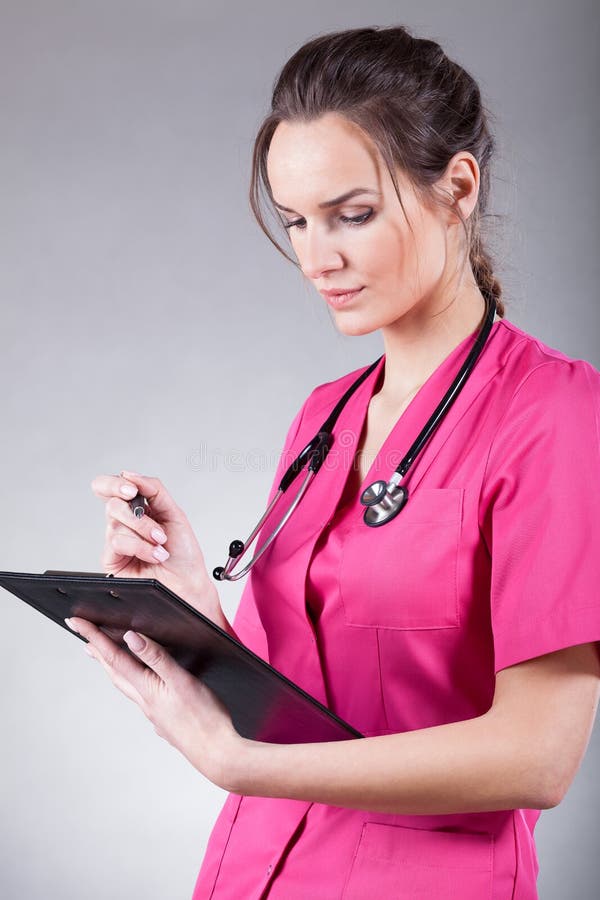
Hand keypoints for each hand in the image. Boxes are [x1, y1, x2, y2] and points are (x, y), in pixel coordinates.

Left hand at [65, 615, 244, 789]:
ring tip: (103, 659)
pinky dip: (133, 684)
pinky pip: (141, 698)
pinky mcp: (165, 722)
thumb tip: (131, 637)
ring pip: (127, 687)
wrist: (217, 754)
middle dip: (98, 653)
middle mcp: (145, 702)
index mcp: (147, 689)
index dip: (94, 636)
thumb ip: (156, 658)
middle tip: (83, 636)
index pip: (114, 657)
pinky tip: (142, 687)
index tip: (76, 622)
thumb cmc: (204, 718)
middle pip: (115, 673)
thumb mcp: (182, 681)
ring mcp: (154, 714)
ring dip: (113, 669)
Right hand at [91, 470, 219, 618]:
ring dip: (143, 530)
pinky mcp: (112, 560)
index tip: (131, 489)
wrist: (188, 584)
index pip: (111, 487)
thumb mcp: (174, 514)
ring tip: (160, 543)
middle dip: (135, 511)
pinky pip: (117, 541)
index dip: (113, 484)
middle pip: (111, 502)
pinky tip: (154, 555)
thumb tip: (129, 475)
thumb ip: (154, 490)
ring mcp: (117, 541)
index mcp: (137, 508)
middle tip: (148, 516)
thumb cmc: (183, 553)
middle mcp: (124, 523)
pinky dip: (140, 546)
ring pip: (115, 521)